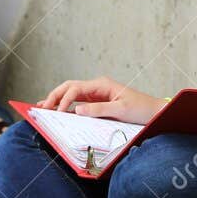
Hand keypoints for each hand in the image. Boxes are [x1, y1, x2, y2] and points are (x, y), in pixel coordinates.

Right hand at [38, 75, 160, 123]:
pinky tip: (56, 111)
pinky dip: (65, 107)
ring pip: (70, 94)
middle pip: (69, 88)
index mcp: (101, 85)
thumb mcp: (121, 109)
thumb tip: (77, 110)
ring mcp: (95, 95)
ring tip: (42, 108)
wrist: (154, 112)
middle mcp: (96, 87)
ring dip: (56, 100)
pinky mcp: (97, 104)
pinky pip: (77, 103)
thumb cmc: (141, 109)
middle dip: (54, 96)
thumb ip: (99, 109)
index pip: (75, 89)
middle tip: (41, 108)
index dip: (63, 100)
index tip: (57, 112)